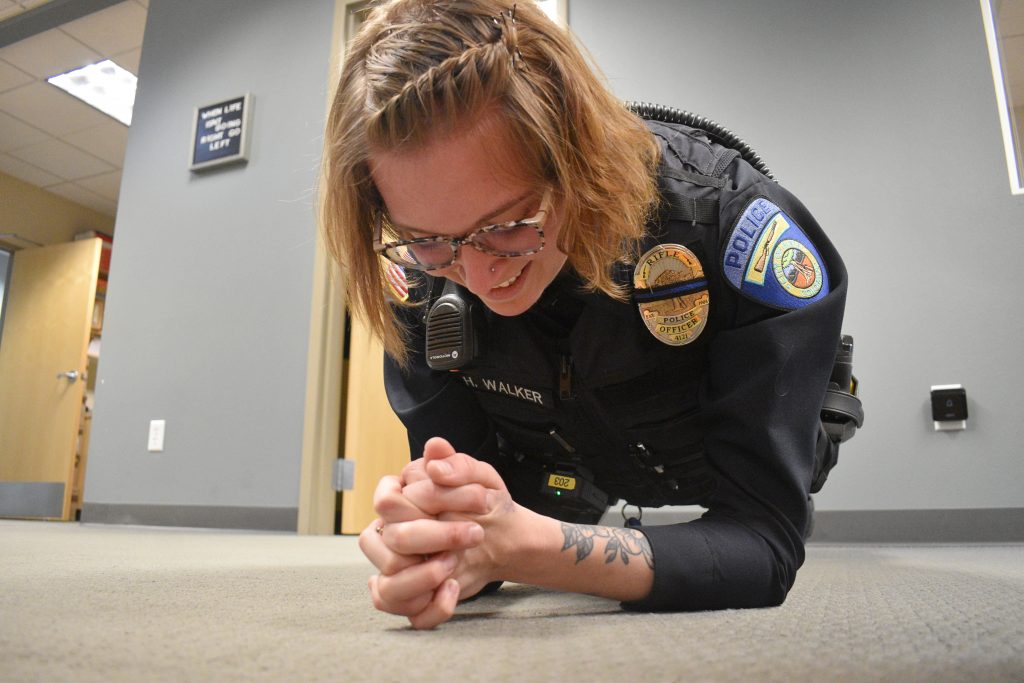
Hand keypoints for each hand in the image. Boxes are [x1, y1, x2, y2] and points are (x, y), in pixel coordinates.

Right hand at [359, 438, 490, 628]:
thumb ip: (457, 461)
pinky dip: (432, 607)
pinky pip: (408, 614)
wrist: (507, 537)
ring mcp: (400, 571)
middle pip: (392, 540)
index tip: (470, 501)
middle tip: (475, 534)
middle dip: (436, 537)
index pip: (386, 501)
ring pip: (388, 586)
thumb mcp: (480, 477)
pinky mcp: (416, 598)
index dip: (424, 502)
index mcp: (398, 502)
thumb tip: (434, 449)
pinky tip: (452, 589)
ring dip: (424, 577)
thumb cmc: (485, 504)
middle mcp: (391, 537)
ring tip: (455, 565)